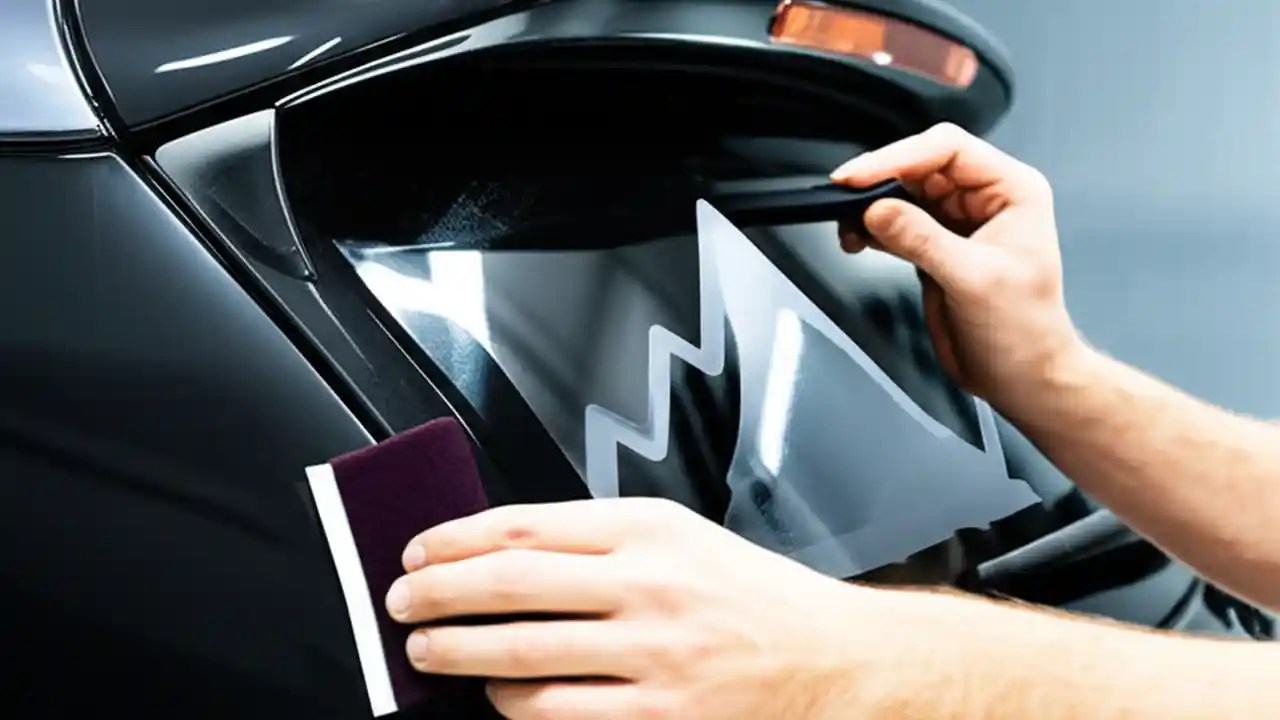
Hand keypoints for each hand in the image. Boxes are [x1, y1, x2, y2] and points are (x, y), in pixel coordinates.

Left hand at [383, 498, 908, 719]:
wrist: (831, 659)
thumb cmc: (752, 597)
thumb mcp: (681, 538)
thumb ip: (601, 541)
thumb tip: (504, 554)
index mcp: (649, 529)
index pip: (525, 525)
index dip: (455, 538)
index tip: (419, 549)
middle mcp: (647, 584)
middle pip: (508, 583)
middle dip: (435, 592)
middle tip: (399, 599)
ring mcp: (653, 655)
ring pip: (520, 653)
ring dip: (456, 652)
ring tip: (427, 649)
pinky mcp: (660, 717)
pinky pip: (557, 714)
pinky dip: (512, 704)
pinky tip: (496, 697)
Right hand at [830, 123, 1086, 409]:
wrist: (1022, 376)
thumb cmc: (1025, 331)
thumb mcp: (974, 280)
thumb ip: (923, 240)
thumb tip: (877, 210)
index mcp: (1011, 190)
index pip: (947, 150)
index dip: (898, 157)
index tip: (859, 178)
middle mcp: (984, 198)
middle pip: (919, 166)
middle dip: (879, 180)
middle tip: (843, 197)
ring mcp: (958, 222)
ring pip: (903, 193)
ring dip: (870, 205)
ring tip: (848, 226)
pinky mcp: (935, 246)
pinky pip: (896, 222)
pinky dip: (872, 228)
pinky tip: (857, 238)